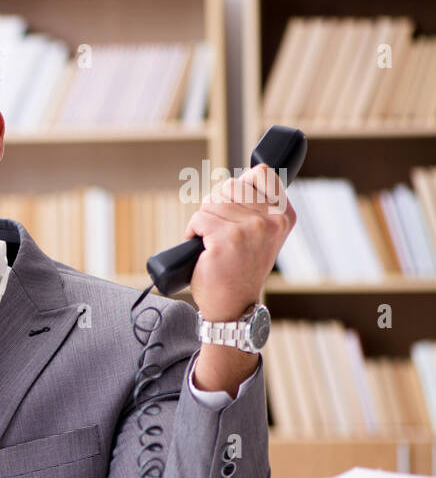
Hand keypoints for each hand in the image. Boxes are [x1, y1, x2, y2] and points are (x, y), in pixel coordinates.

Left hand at [184, 164, 296, 321]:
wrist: (233, 305)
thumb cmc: (241, 267)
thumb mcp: (261, 232)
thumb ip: (259, 203)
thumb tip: (249, 172)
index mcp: (284, 215)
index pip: (261, 173)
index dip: (240, 188)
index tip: (236, 210)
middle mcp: (271, 220)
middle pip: (230, 185)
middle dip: (218, 205)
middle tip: (221, 232)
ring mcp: (250, 230)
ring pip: (211, 202)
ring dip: (204, 221)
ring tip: (214, 244)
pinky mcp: (225, 240)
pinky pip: (198, 218)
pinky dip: (192, 232)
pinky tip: (203, 250)